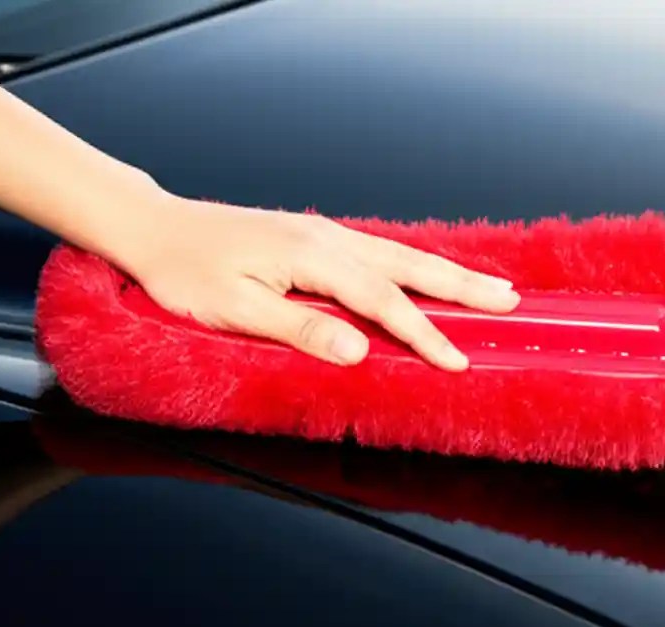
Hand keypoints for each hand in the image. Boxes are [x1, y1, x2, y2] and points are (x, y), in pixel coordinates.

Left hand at [101, 191, 520, 370]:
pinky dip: (413, 264)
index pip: (383, 302)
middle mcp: (326, 238)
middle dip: (462, 287)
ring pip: (398, 255)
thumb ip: (301, 330)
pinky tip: (425, 272)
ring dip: (445, 272)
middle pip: (409, 267)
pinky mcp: (312, 237)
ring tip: (487, 286)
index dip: (424, 334)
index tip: (457, 360)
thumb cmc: (185, 272)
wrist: (154, 228)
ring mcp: (321, 234)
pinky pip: (378, 251)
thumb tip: (360, 350)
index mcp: (312, 257)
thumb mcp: (235, 311)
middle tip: (510, 301)